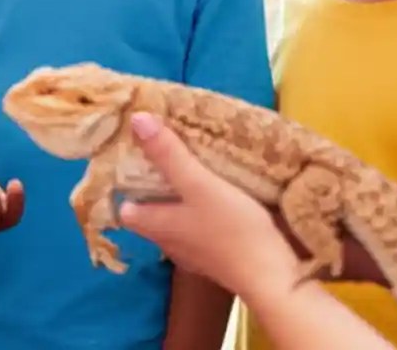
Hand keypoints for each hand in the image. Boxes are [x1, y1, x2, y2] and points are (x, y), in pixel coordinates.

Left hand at [118, 112, 301, 301]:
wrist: (272, 276)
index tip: (131, 162)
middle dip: (154, 190)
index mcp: (157, 225)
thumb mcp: (199, 184)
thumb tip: (135, 120)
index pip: (126, 210)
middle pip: (151, 215)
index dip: (124, 188)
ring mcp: (195, 255)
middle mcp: (170, 243)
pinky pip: (201, 232)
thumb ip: (169, 154)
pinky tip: (220, 200)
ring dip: (181, 202)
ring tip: (192, 173)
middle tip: (164, 159)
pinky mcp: (219, 259)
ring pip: (177, 223)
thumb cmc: (230, 228)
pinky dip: (203, 215)